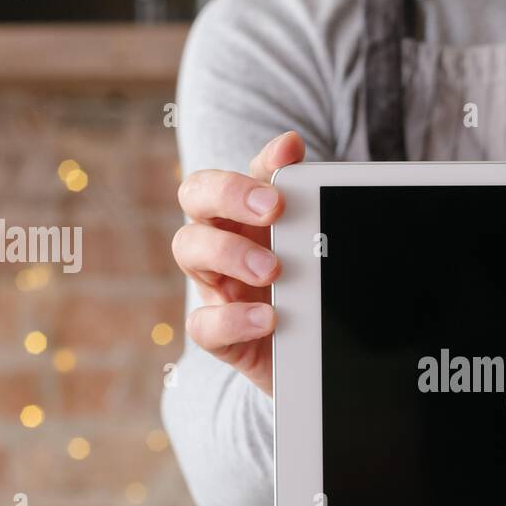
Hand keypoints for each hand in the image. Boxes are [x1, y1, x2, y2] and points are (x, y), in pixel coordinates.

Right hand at [172, 131, 305, 395]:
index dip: (252, 162)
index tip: (290, 157)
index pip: (235, 172)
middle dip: (229, 195)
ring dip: (229, 252)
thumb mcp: (316, 248)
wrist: (316, 360)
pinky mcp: (219, 336)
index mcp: (245, 215)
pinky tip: (268, 318)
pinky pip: (203, 324)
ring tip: (272, 269)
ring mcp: (215, 287)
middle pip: (196, 197)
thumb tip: (291, 145)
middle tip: (272, 209)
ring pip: (189, 249)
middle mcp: (222, 242)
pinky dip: (233, 320)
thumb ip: (307, 201)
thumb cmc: (310, 291)